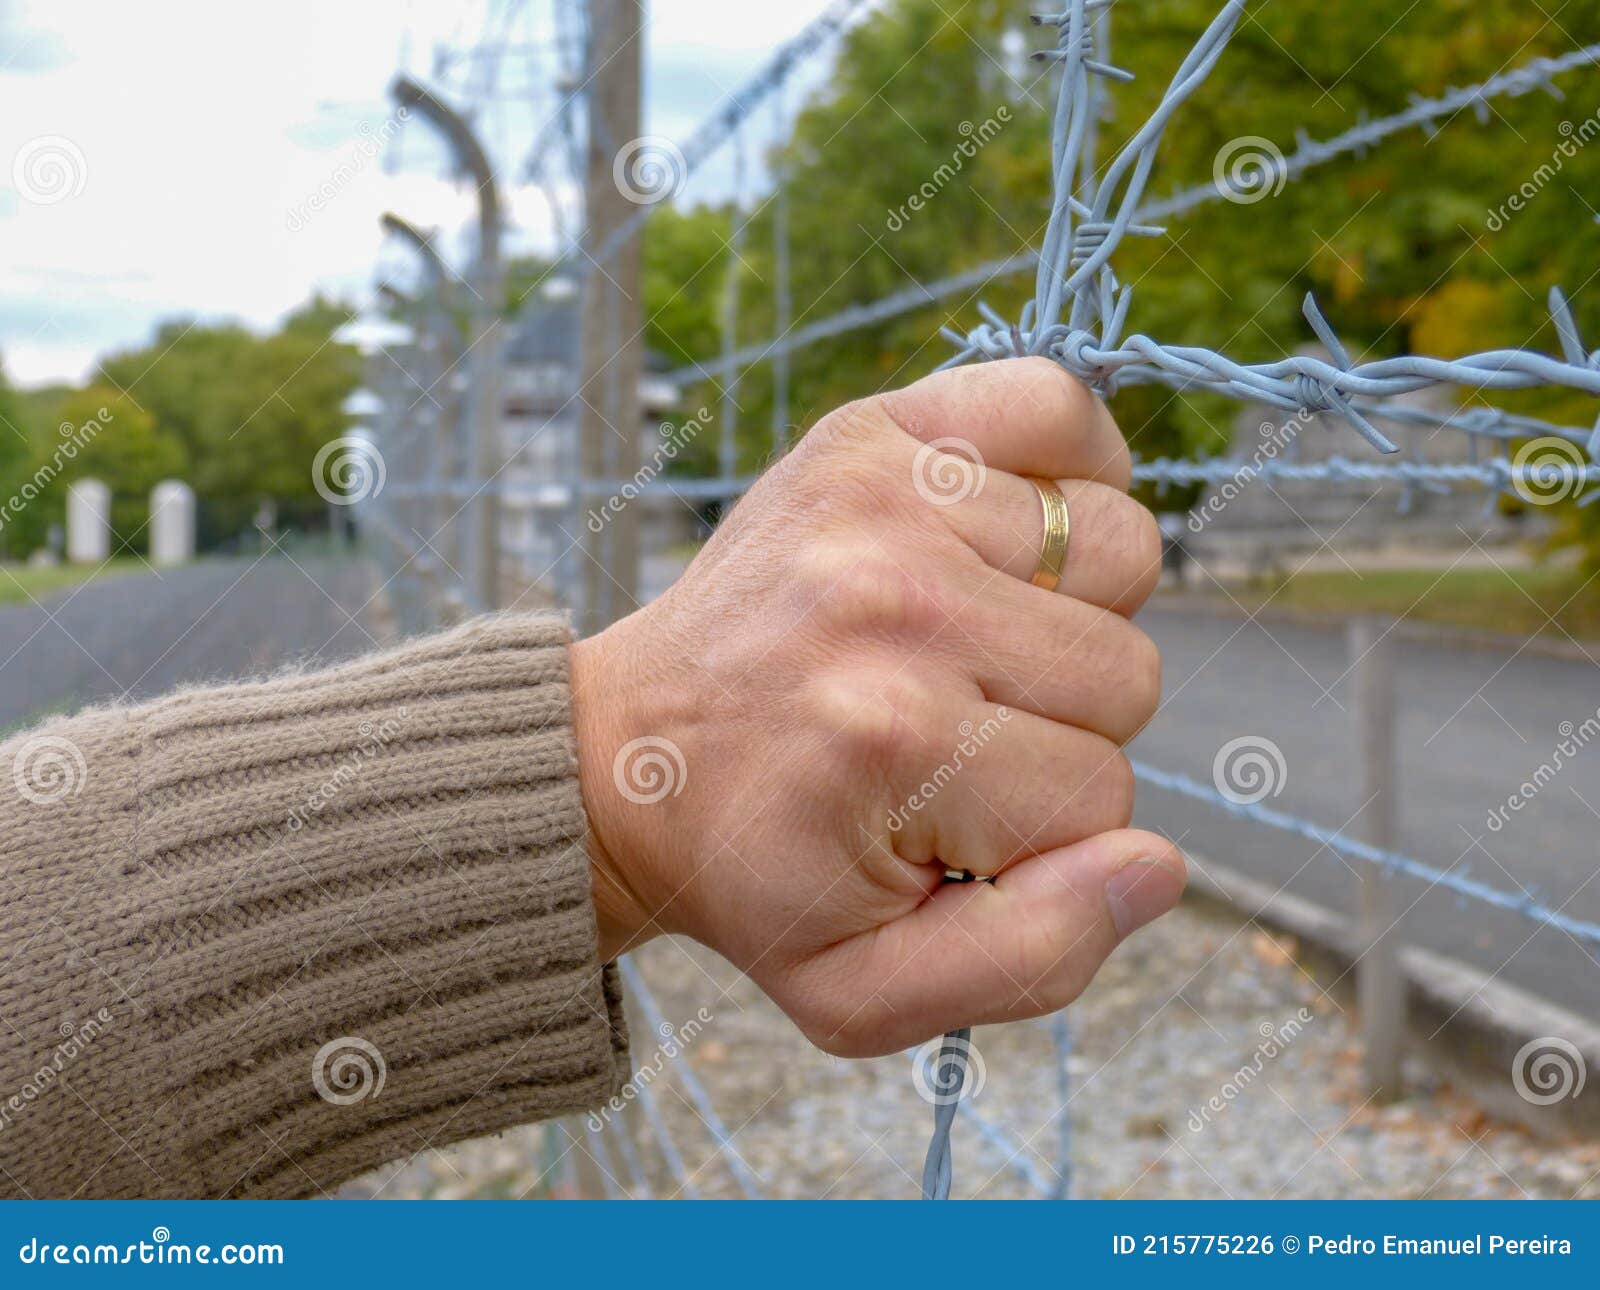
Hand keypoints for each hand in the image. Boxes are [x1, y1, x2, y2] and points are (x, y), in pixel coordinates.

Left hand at [569, 358, 1182, 1057]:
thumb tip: (1157, 866)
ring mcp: (883, 495)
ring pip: (1122, 553)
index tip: (946, 822)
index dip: (1045, 832)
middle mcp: (894, 600)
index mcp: (895, 737)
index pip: (1105, 799)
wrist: (631, 755)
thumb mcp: (862, 991)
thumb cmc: (758, 870)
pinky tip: (1005, 539)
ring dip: (1068, 613)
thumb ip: (1032, 960)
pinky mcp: (873, 431)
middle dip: (1061, 729)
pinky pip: (1060, 405)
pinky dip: (1067, 468)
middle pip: (1126, 673)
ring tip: (967, 644)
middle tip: (953, 735)